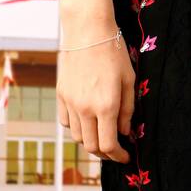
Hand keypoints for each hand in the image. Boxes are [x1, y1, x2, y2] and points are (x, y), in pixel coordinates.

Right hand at [57, 0, 135, 164]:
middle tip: (116, 151)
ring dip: (90, 142)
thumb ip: (127, 109)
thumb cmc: (114, 54)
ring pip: (77, 136)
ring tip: (103, 137)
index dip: (119, 156)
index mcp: (106, 106)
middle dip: (105, 153)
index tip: (126, 157)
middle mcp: (85, 109)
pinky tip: (87, 122)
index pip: (109, 144)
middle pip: (91, 146)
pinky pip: (66, 122)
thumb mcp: (129, 80)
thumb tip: (125, 132)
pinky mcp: (61, 95)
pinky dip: (76, 128)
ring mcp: (70, 103)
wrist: (88, 32)